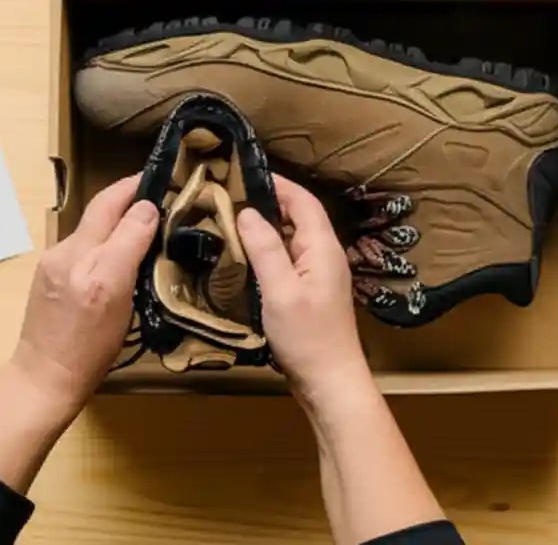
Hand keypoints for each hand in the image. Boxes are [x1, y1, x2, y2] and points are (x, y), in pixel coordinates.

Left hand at [11, 175, 158, 417]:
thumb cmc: (91, 351)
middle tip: (154, 188)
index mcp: (93, 265)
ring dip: (115, 217)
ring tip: (141, 221)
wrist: (45, 377)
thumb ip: (131, 251)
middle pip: (101, 210)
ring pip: (91, 227)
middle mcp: (69, 255)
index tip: (163, 179)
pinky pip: (81, 243)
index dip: (140, 191)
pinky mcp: (47, 270)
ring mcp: (54, 261)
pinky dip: (100, 237)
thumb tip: (146, 211)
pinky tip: (114, 249)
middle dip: (127, 194)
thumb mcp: (122, 303)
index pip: (119, 210)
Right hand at [237, 175, 370, 405]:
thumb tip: (246, 212)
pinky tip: (243, 256)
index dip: (276, 183)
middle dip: (265, 201)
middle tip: (227, 196)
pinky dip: (266, 251)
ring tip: (228, 220)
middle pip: (296, 216)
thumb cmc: (308, 338)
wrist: (330, 382)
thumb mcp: (281, 291)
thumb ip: (265, 249)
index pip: (301, 200)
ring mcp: (318, 274)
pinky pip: (287, 259)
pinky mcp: (309, 292)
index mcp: (322, 247)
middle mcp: (324, 254)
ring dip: (263, 227)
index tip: (242, 173)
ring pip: (290, 238)